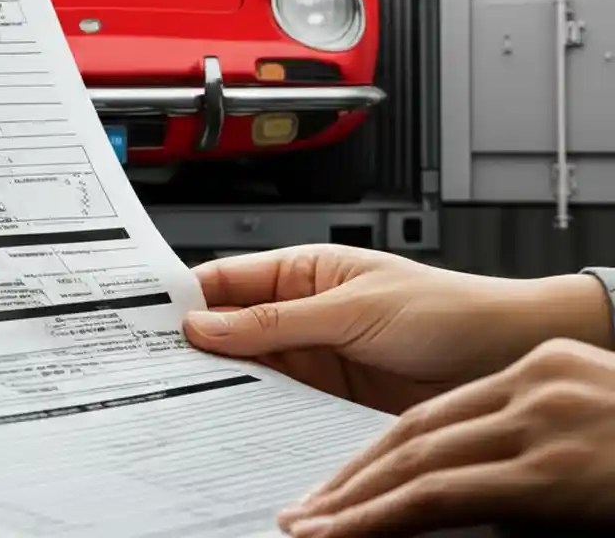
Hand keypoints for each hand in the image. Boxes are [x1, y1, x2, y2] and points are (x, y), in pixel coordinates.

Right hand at [182, 245, 613, 413]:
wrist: (505, 357)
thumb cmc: (448, 311)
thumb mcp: (353, 309)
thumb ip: (276, 322)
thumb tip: (207, 323)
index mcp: (303, 272)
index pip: (226, 280)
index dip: (186, 295)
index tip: (147, 315)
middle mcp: (301, 314)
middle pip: (228, 328)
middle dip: (194, 343)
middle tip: (155, 362)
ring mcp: (313, 358)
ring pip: (247, 368)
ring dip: (221, 379)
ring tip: (188, 392)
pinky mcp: (326, 399)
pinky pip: (276, 403)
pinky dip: (252, 410)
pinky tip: (235, 416)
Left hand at [277, 338, 614, 536]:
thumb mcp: (594, 441)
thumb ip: (531, 453)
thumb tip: (464, 495)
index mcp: (547, 370)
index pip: (436, 411)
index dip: (377, 450)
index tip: (340, 481)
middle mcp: (539, 384)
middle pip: (414, 429)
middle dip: (352, 474)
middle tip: (306, 509)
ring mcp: (545, 423)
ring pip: (416, 459)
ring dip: (354, 498)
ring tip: (310, 527)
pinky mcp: (553, 472)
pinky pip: (442, 494)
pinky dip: (384, 516)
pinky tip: (346, 533)